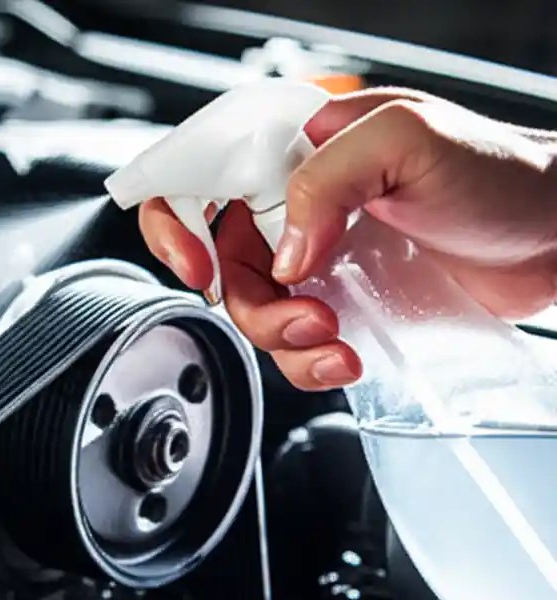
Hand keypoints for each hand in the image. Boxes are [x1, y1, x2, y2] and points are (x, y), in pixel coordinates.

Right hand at [139, 88, 556, 389]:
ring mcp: (316, 254)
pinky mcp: (340, 300)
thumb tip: (279, 256)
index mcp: (294, 148)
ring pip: (251, 309)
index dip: (178, 223)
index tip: (200, 265)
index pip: (198, 175)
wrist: (555, 237)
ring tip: (334, 338)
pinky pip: (291, 341)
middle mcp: (295, 199)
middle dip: (246, 301)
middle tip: (301, 312)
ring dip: (281, 337)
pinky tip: (345, 355)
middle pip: (217, 259)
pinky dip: (306, 360)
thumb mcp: (406, 142)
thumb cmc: (498, 171)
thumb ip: (325, 181)